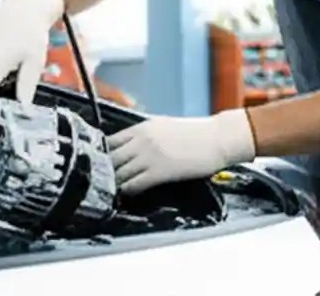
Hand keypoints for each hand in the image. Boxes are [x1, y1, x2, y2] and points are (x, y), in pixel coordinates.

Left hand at [106, 109, 256, 194]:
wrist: (218, 138)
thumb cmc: (197, 133)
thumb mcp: (164, 125)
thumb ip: (145, 135)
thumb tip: (131, 146)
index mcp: (142, 127)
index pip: (110, 141)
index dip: (102, 155)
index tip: (100, 165)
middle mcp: (142, 140)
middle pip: (110, 158)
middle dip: (104, 171)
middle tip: (101, 182)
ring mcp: (149, 155)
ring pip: (119, 173)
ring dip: (113, 183)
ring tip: (110, 192)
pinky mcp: (160, 171)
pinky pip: (134, 184)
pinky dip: (126, 191)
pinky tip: (126, 195)